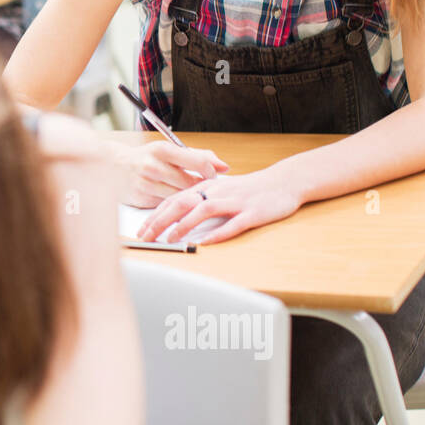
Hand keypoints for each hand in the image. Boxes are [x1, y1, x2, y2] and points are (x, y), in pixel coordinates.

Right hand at [108, 139, 228, 206]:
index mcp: (162, 149)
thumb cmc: (147, 157)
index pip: (198, 162)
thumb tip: (224, 166)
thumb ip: (198, 156)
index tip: (213, 176)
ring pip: (180, 197)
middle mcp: (153, 166)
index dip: (212, 172)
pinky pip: (167, 206)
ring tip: (194, 195)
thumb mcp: (169, 150)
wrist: (113, 166)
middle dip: (202, 188)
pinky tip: (177, 201)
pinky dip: (175, 205)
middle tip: (206, 188)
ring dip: (190, 198)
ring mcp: (146, 184)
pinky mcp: (141, 199)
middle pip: (191, 184)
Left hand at [138, 166, 303, 244]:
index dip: (155, 215)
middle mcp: (217, 191)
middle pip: (182, 203)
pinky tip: (204, 243)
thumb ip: (198, 200)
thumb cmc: (250, 188)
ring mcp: (235, 201)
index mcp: (207, 186)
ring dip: (184, 225)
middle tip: (146, 237)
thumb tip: (174, 217)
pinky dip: (217, 233)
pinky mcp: (252, 213)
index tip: (140, 230)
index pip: (174, 199)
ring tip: (170, 239)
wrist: (284, 182)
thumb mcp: (220, 190)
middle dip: (161, 221)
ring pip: (203, 211)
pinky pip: (233, 224)